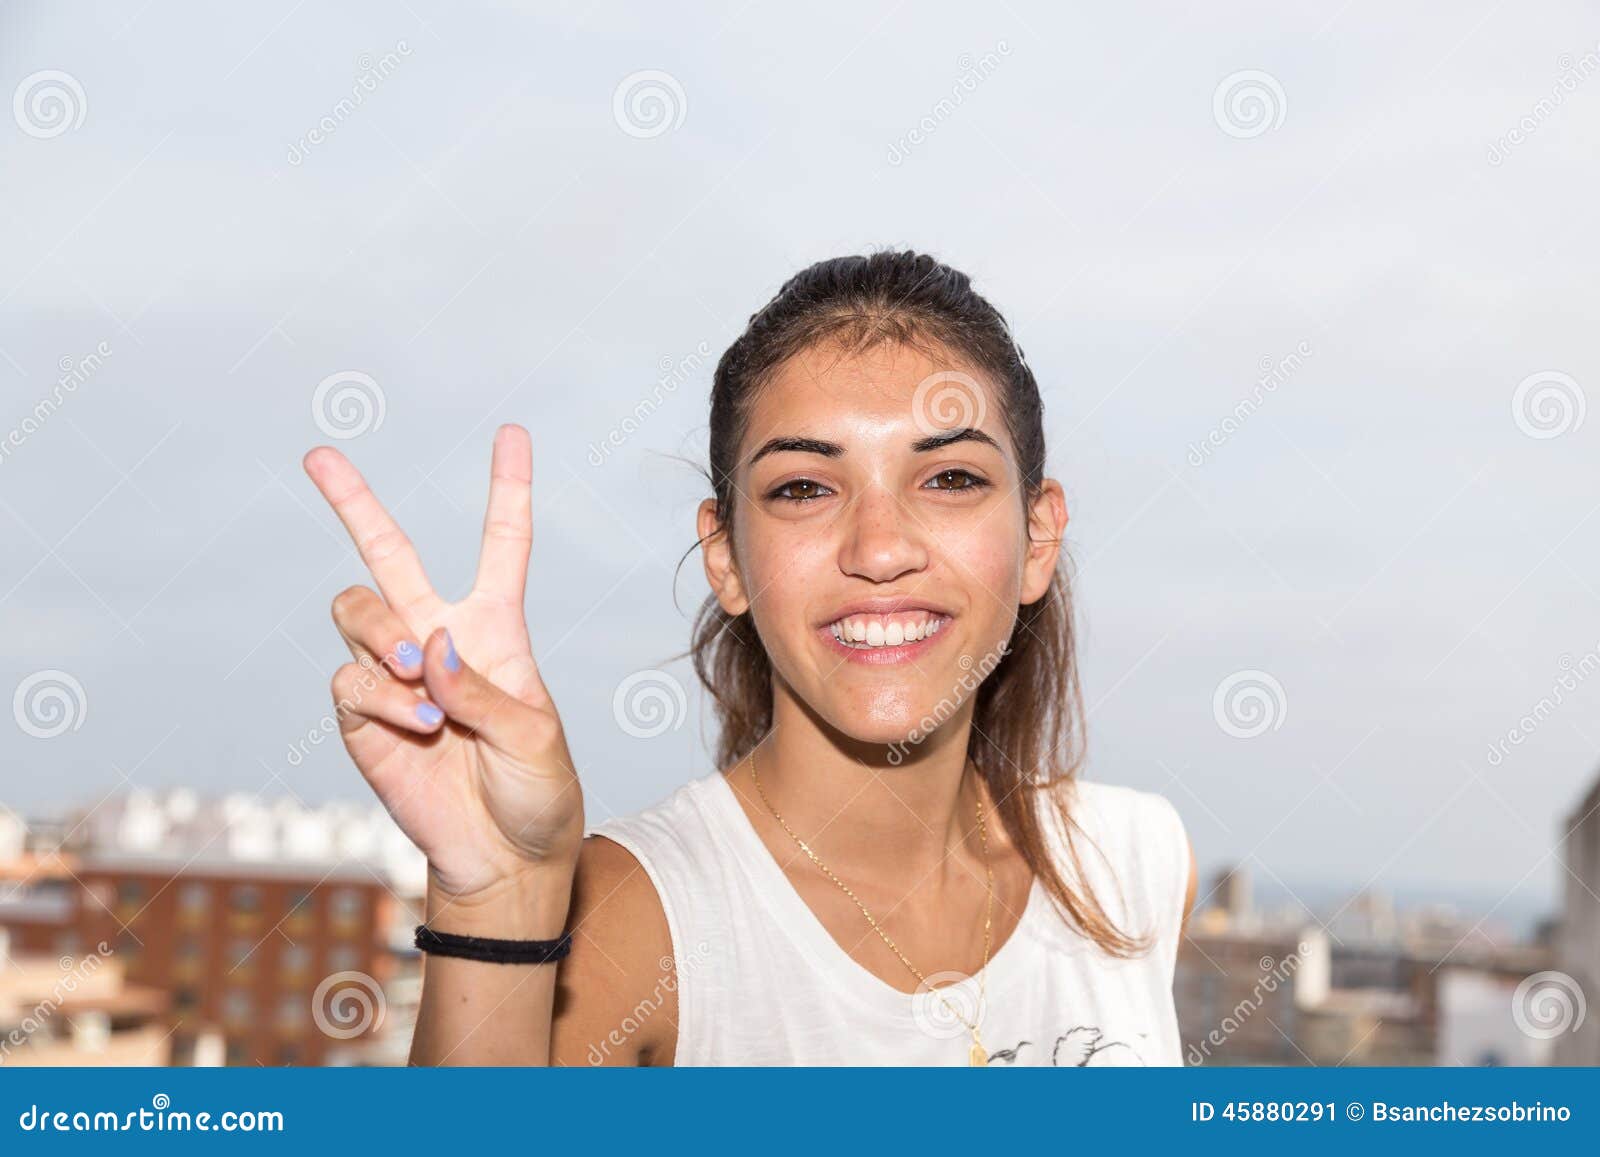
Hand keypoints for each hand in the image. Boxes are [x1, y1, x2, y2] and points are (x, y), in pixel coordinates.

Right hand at [303, 425, 582, 905]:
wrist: (505, 859)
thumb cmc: (537, 792)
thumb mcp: (536, 736)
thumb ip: (482, 688)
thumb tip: (425, 646)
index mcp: (495, 629)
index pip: (503, 545)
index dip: (508, 488)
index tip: (512, 433)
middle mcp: (438, 639)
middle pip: (387, 554)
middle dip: (351, 502)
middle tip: (318, 455)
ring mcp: (394, 676)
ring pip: (355, 610)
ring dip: (381, 635)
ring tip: (417, 679)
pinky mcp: (362, 719)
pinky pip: (348, 681)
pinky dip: (381, 700)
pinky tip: (418, 729)